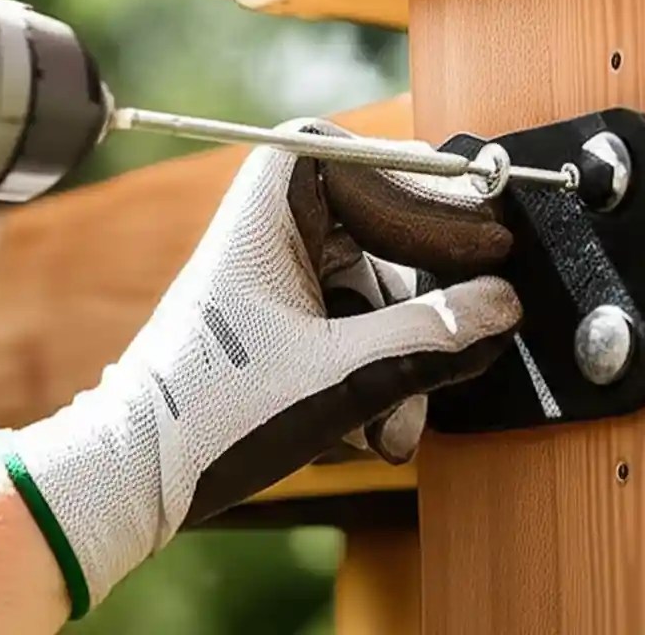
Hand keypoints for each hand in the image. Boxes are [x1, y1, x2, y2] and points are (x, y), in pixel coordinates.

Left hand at [0, 119, 521, 614]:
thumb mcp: (338, 377)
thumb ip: (428, 335)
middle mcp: (281, 221)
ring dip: (407, 354)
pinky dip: (383, 368)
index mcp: (273, 202)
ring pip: (389, 285)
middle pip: (396, 229)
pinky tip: (378, 427)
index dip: (444, 206)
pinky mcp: (295, 311)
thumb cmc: (210, 413)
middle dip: (429, 303)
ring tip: (398, 423)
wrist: (141, 476)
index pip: (380, 167)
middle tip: (473, 334)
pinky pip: (368, 319)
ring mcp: (290, 267)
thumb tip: (504, 304)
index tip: (494, 249)